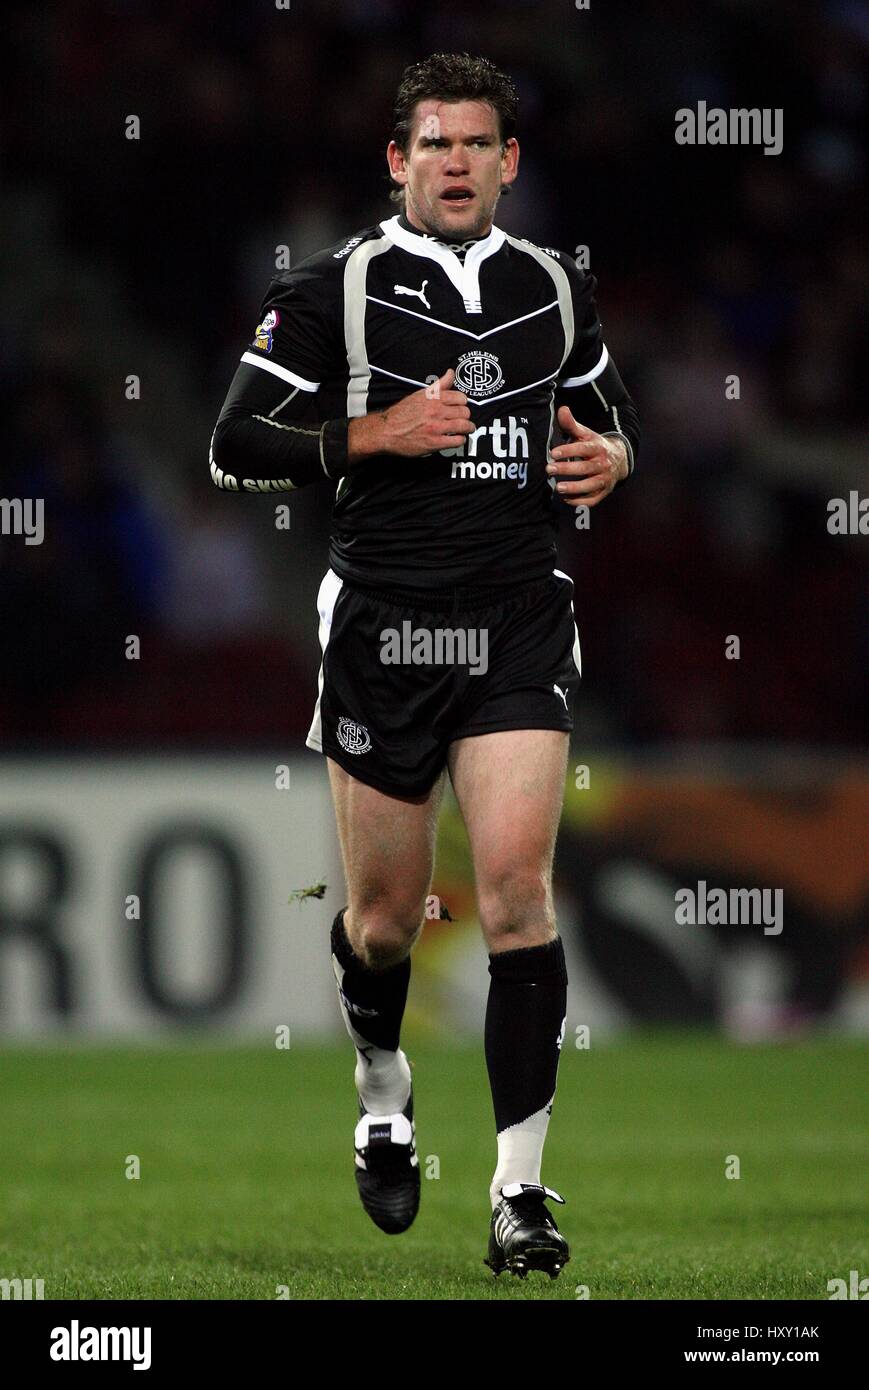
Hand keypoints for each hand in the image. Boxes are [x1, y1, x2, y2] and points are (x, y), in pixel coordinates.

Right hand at [348, 369, 474, 460]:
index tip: (461, 407)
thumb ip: (439, 385)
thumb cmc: (402, 413)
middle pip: (465, 412)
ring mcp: (436, 427)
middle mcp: (436, 411)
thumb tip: (451, 372)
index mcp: (434, 398)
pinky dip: (461, 440)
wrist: (387, 431)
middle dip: (466, 416)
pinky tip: (457, 439)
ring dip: (468, 428)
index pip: (461, 398)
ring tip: (466, 429)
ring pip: (464, 426)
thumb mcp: (420, 394)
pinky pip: (457, 440)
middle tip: (464, 419)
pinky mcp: (435, 443)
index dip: (463, 403)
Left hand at [545, 406, 627, 506]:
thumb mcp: (585, 434)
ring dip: (574, 488)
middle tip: (549, 469)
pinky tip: (566, 499)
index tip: (553, 453)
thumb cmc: (595, 446)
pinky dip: (580, 501)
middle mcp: (603, 464)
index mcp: (598, 447)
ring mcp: (604, 479)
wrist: (619, 459)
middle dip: (567, 470)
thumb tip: (562, 409)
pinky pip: (593, 499)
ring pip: (590, 486)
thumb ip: (572, 424)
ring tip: (558, 488)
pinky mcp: (604, 491)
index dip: (568, 451)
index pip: (583, 448)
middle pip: (585, 468)